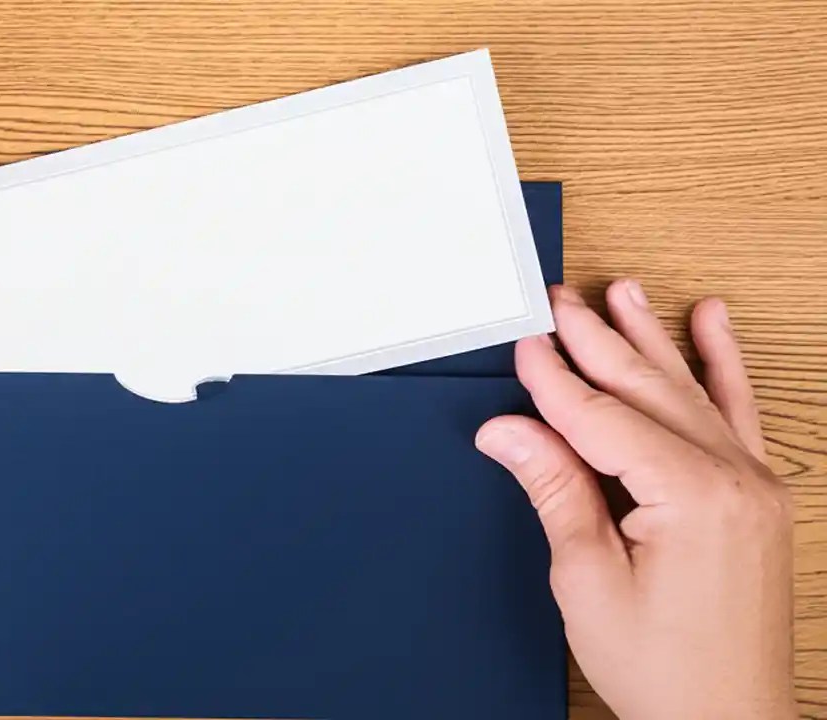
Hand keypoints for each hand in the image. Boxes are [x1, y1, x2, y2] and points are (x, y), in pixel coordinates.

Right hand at [476, 282, 794, 718]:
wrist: (728, 719)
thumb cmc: (664, 668)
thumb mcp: (588, 580)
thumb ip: (555, 490)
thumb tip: (510, 431)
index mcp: (693, 497)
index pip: (604, 418)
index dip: (555, 380)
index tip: (525, 342)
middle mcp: (735, 478)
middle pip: (648, 390)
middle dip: (597, 341)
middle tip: (558, 301)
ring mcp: (754, 483)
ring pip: (692, 389)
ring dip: (651, 338)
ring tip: (623, 291)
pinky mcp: (758, 495)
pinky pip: (738, 412)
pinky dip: (723, 365)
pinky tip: (712, 326)